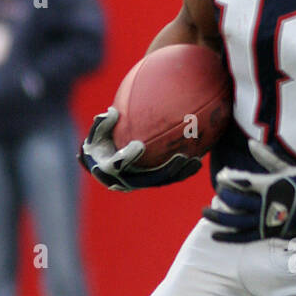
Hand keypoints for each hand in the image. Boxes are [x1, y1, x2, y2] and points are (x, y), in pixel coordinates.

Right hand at [78, 107, 201, 190]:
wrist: (101, 161)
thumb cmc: (100, 143)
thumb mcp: (96, 133)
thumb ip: (102, 124)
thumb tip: (112, 112)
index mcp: (108, 169)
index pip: (118, 164)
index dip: (128, 156)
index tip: (138, 144)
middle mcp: (126, 181)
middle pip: (149, 179)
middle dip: (167, 170)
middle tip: (181, 157)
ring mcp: (140, 183)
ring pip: (163, 181)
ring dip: (180, 173)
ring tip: (197, 161)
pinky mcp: (151, 182)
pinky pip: (169, 178)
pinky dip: (183, 171)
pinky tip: (198, 160)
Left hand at [203, 141, 295, 241]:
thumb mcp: (285, 168)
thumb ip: (266, 157)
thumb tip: (251, 142)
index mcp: (270, 185)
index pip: (243, 182)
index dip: (228, 180)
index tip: (221, 178)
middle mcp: (267, 204)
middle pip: (237, 201)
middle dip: (221, 197)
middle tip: (213, 193)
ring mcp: (266, 220)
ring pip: (237, 221)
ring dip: (218, 218)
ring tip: (205, 213)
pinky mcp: (267, 232)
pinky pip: (244, 236)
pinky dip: (229, 236)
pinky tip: (216, 235)